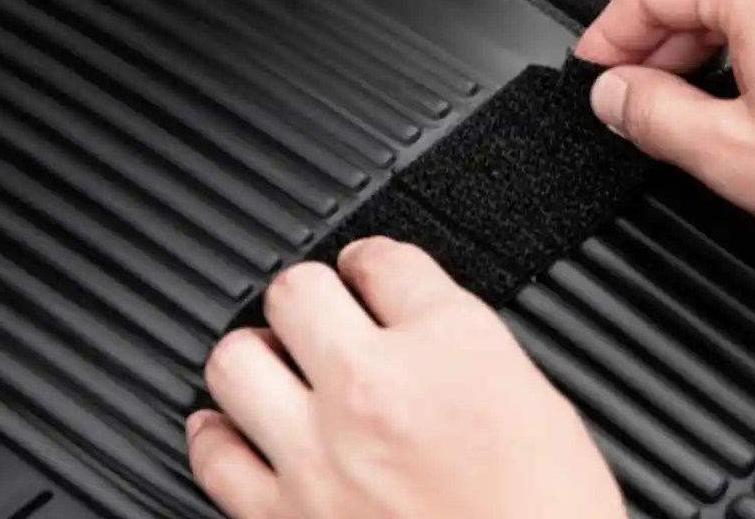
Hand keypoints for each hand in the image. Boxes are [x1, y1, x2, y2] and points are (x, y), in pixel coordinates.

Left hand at [187, 237, 625, 518]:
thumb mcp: (540, 406)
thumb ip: (468, 352)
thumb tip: (427, 332)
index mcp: (450, 346)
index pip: (384, 261)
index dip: (374, 263)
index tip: (370, 275)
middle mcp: (372, 386)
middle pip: (297, 290)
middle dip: (311, 295)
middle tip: (322, 313)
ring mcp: (317, 452)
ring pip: (235, 360)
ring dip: (255, 356)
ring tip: (272, 364)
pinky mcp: (282, 517)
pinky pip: (214, 456)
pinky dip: (217, 435)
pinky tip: (230, 428)